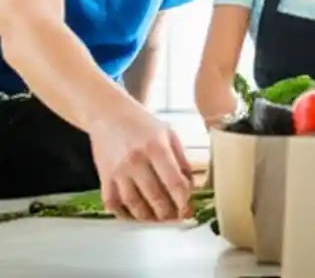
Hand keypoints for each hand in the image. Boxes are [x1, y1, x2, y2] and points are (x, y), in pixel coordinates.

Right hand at [89, 105, 193, 222]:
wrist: (108, 115)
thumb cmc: (142, 124)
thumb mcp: (169, 134)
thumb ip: (181, 160)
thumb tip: (191, 186)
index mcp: (156, 148)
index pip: (173, 181)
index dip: (183, 200)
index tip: (188, 208)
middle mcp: (136, 161)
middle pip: (155, 196)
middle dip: (168, 212)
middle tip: (176, 217)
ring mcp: (118, 171)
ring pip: (134, 204)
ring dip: (148, 217)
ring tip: (159, 219)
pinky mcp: (104, 177)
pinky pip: (113, 203)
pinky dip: (124, 214)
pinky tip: (135, 216)